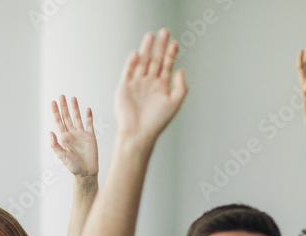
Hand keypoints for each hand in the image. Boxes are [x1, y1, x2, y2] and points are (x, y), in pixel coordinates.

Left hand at [50, 95, 97, 177]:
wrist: (86, 172)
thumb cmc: (73, 166)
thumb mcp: (62, 156)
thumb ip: (55, 145)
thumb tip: (50, 132)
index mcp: (64, 137)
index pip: (58, 121)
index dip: (55, 112)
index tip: (53, 102)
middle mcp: (72, 134)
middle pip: (67, 117)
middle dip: (64, 107)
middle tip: (61, 96)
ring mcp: (81, 134)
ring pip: (77, 118)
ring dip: (75, 108)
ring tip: (73, 98)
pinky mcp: (91, 137)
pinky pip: (89, 124)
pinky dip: (89, 117)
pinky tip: (87, 109)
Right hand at [113, 29, 186, 148]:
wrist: (138, 133)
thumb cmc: (157, 122)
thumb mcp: (174, 103)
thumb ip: (180, 87)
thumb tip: (181, 70)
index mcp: (161, 87)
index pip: (166, 65)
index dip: (171, 54)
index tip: (175, 43)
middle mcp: (149, 83)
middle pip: (155, 60)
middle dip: (159, 47)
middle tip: (164, 32)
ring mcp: (136, 84)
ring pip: (142, 63)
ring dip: (146, 50)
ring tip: (150, 36)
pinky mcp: (124, 88)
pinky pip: (128, 72)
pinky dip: (132, 63)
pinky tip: (137, 53)